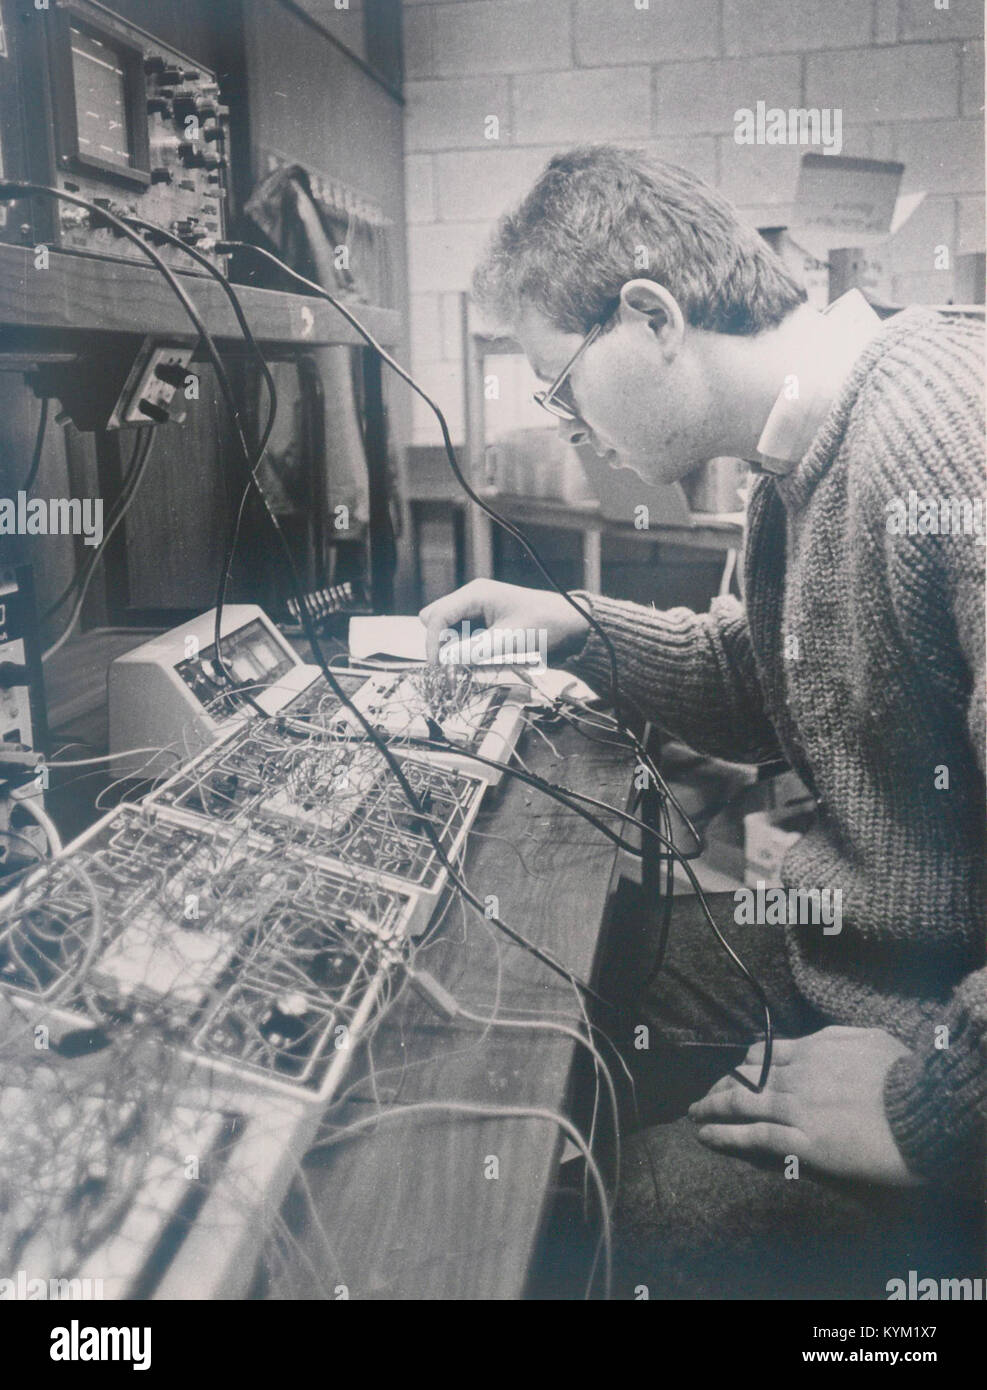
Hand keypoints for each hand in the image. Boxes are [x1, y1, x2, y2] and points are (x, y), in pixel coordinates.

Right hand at [418, 579, 589, 662]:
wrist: (571, 627)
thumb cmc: (546, 625)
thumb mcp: (510, 639)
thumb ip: (475, 649)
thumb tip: (445, 659)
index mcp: (476, 594)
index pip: (437, 616)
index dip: (432, 643)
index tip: (438, 668)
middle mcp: (472, 601)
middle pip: (436, 621)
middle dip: (441, 645)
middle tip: (456, 665)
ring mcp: (477, 613)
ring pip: (448, 633)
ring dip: (455, 651)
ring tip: (479, 662)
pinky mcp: (484, 627)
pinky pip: (463, 641)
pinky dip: (467, 654)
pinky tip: (486, 659)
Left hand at [688, 1026, 922, 1186]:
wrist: (925, 1110)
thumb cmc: (907, 1077)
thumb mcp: (873, 1041)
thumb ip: (842, 1039)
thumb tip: (826, 1040)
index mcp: (815, 1047)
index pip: (767, 1053)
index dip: (745, 1064)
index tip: (735, 1071)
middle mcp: (799, 1074)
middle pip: (747, 1076)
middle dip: (721, 1086)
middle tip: (704, 1096)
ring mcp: (798, 1107)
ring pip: (742, 1102)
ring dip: (713, 1108)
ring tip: (695, 1115)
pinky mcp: (804, 1141)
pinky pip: (754, 1136)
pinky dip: (725, 1135)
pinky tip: (706, 1136)